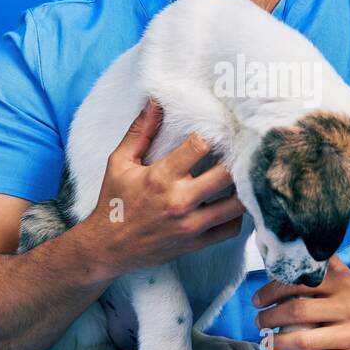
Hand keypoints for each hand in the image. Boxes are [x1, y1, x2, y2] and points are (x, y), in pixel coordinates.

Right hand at [82, 99, 244, 275]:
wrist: (106, 248)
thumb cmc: (113, 202)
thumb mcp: (119, 163)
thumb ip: (140, 131)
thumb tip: (155, 101)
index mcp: (161, 177)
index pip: (201, 146)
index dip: (212, 135)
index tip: (219, 130)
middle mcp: (179, 201)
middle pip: (226, 174)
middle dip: (235, 160)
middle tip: (241, 151)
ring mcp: (190, 225)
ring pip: (236, 205)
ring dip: (242, 189)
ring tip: (242, 177)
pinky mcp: (195, 244)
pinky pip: (230, 229)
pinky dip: (236, 217)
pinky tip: (232, 204)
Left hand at [252, 256, 349, 349]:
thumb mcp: (347, 276)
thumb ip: (324, 264)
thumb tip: (295, 247)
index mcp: (342, 285)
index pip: (299, 284)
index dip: (272, 292)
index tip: (257, 300)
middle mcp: (348, 309)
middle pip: (298, 313)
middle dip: (270, 318)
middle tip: (259, 322)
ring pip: (306, 342)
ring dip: (279, 343)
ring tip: (267, 342)